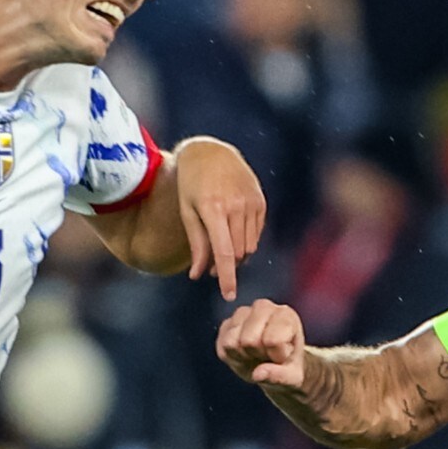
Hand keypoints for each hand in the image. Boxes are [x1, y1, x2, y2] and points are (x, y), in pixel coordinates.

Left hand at [176, 137, 265, 299]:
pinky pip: (256, 234)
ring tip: (222, 251)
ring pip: (249, 245)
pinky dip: (246, 242)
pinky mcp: (260, 202)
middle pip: (238, 252)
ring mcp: (251, 202)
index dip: (228, 277)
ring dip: (237, 256)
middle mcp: (236, 205)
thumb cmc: (192, 184)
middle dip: (227, 267)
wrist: (211, 153)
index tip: (229, 295)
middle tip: (213, 271)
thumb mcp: (187, 212)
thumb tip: (198, 276)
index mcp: (213, 209)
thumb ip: (196, 245)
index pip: (224, 252)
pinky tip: (233, 233)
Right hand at [217, 299, 305, 388]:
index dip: (275, 356)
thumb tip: (258, 374)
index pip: (272, 340)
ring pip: (231, 342)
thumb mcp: (292, 376)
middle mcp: (264, 307)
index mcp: (286, 315)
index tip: (283, 357)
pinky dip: (231, 357)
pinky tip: (244, 354)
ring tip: (256, 354)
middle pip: (248, 340)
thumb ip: (279, 376)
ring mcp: (242, 313)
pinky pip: (221, 346)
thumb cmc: (288, 364)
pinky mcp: (227, 324)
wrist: (276, 362)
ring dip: (243, 356)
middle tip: (267, 356)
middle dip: (257, 355)